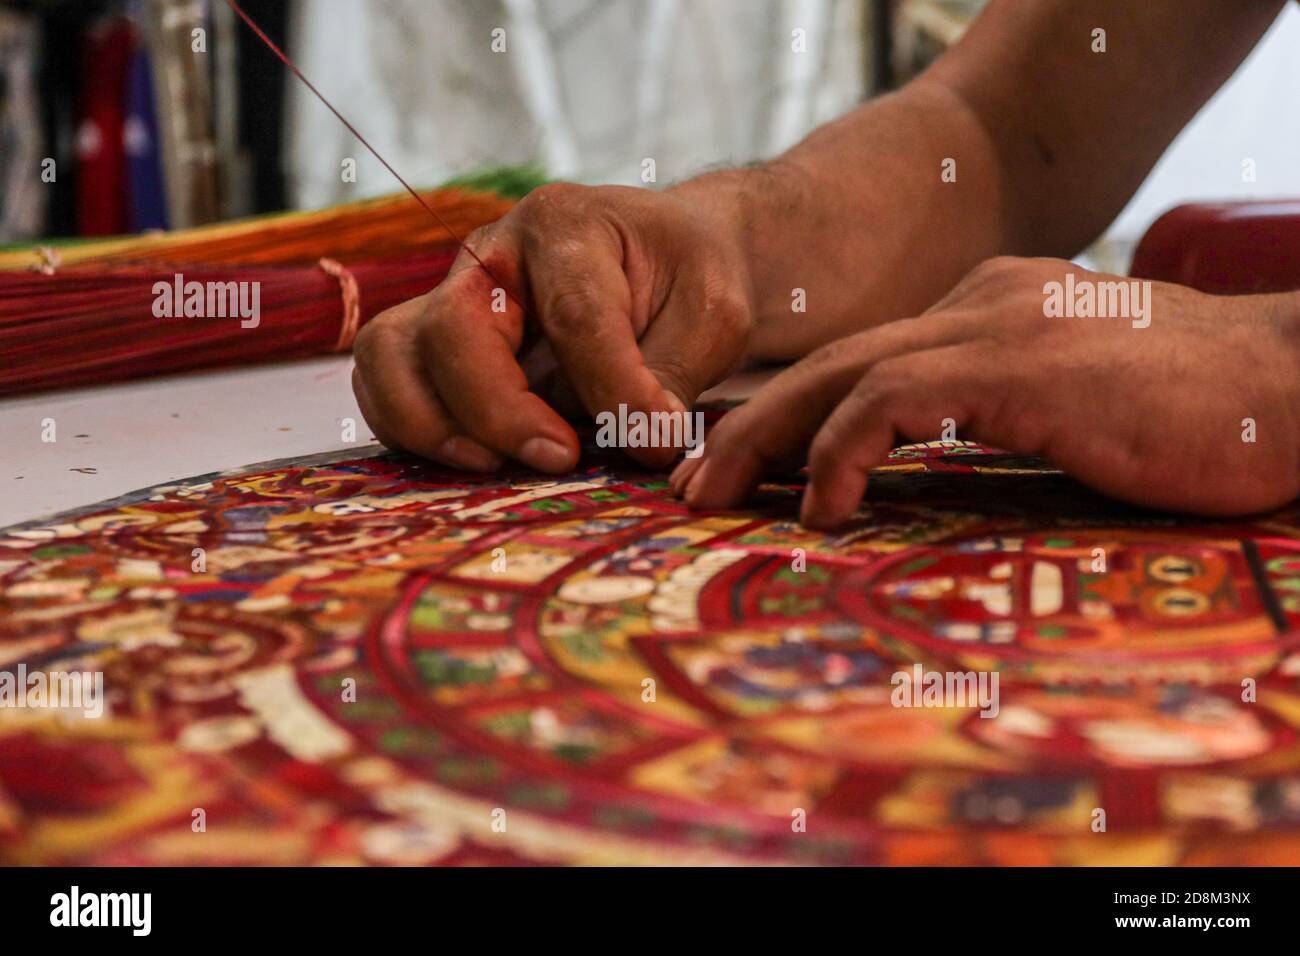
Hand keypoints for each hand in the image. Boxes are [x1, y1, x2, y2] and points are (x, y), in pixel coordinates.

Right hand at [352, 182, 751, 472]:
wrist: (664, 261)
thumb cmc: (687, 278)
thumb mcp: (712, 314)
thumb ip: (674, 375)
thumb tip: (641, 445)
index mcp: (566, 226)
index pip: (573, 314)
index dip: (610, 387)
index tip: (653, 441)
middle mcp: (491, 254)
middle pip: (454, 330)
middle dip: (500, 411)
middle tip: (560, 460)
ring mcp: (451, 298)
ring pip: (389, 355)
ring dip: (429, 424)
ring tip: (493, 468)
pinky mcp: (435, 345)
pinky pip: (388, 386)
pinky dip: (412, 431)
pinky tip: (474, 463)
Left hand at [672, 257, 1299, 526]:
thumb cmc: (1196, 417)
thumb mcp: (1077, 409)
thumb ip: (1001, 422)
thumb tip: (931, 480)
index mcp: (989, 313)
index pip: (861, 360)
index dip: (788, 414)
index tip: (742, 470)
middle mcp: (980, 305)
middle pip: (828, 360)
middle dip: (746, 424)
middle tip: (687, 483)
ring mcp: (999, 327)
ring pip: (840, 373)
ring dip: (764, 438)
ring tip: (715, 498)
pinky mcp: (1022, 364)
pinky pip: (894, 397)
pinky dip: (841, 450)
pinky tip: (821, 505)